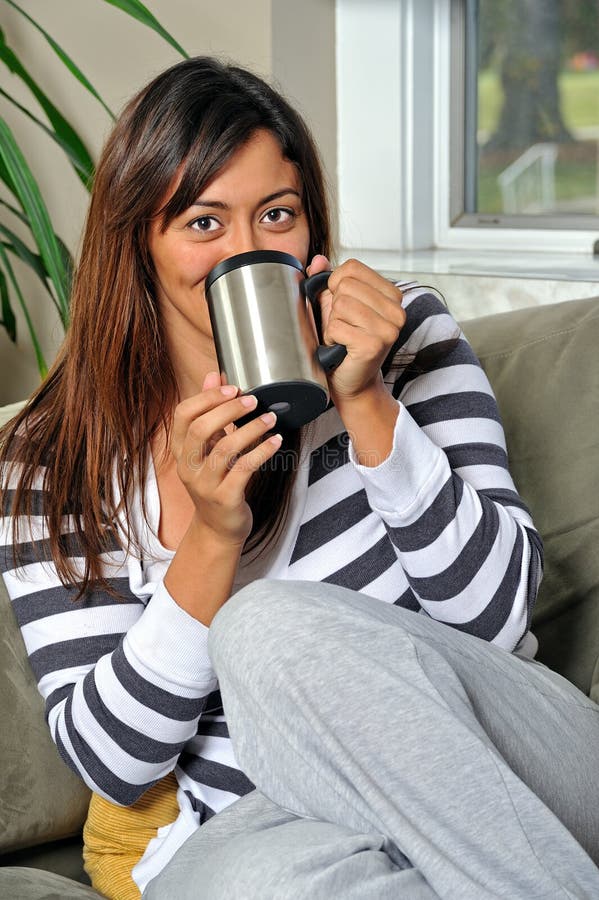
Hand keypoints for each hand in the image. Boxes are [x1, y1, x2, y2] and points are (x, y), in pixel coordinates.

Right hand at [170, 372, 281, 546]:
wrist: (218, 528)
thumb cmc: (216, 482)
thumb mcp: (208, 448)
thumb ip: (210, 412)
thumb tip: (214, 375)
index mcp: (181, 451)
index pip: (182, 415)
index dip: (207, 397)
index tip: (232, 387)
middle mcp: (188, 467)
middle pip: (201, 428)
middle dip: (229, 409)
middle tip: (253, 400)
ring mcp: (205, 485)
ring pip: (225, 448)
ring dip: (251, 429)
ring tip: (270, 418)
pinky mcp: (225, 498)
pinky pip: (244, 469)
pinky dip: (262, 451)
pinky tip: (275, 441)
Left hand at [307, 256, 405, 403]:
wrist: (350, 381)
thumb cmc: (343, 342)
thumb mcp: (334, 305)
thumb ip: (326, 280)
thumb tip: (317, 261)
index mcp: (392, 295)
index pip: (352, 268)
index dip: (336, 284)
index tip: (342, 306)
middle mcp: (396, 311)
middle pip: (346, 286)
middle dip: (334, 307)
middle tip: (344, 327)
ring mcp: (388, 329)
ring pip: (340, 305)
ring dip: (333, 324)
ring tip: (343, 338)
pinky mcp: (374, 345)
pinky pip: (336, 327)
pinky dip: (331, 338)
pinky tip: (342, 348)